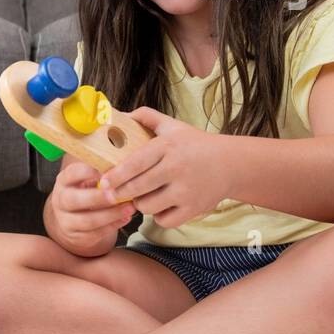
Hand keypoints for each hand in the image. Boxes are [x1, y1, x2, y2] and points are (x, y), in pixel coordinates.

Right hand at [50, 159, 136, 248]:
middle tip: (115, 195)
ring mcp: (66, 220)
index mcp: (64, 181)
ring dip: (111, 214)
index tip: (106, 172)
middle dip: (97, 197)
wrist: (72, 221)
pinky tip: (125, 218)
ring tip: (130, 208)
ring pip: (87, 220)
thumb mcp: (87, 181)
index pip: (71, 173)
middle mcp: (61, 200)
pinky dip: (113, 225)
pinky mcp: (77, 236)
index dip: (88, 172)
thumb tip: (124, 168)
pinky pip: (96, 233)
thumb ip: (102, 175)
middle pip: (73, 199)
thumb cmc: (86, 193)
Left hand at [101, 107, 230, 229]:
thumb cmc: (195, 144)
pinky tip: (160, 206)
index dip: (116, 175)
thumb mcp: (173, 126)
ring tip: (142, 195)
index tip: (102, 182)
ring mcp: (186, 190)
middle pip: (137, 187)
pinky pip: (164, 220)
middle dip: (120, 193)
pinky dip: (158, 216)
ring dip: (140, 203)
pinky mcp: (193, 208)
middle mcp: (176, 168)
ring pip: (147, 206)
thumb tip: (118, 113)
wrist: (231, 164)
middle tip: (111, 193)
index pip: (136, 163)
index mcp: (168, 146)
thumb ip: (146, 117)